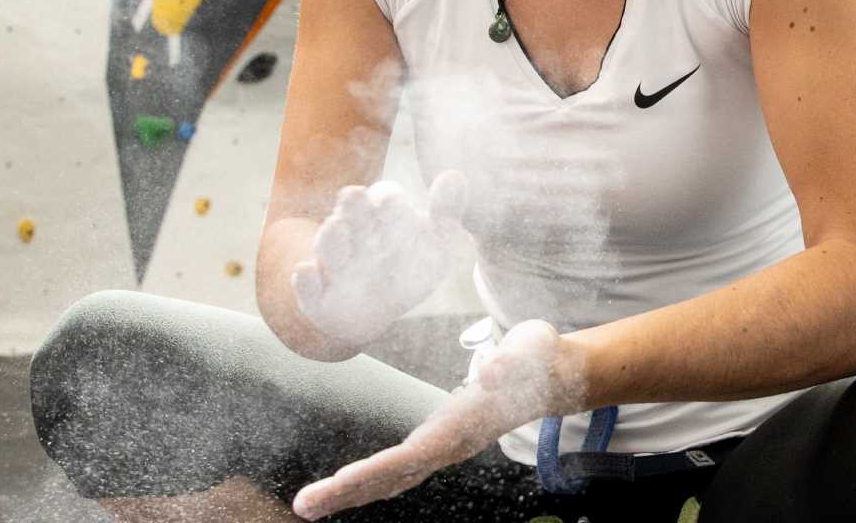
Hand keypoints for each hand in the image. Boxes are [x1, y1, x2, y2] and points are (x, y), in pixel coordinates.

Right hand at [292, 172, 473, 349]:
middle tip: (355, 196)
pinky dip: (305, 280)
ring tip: (336, 229)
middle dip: (353, 206)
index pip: (383, 197)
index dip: (387, 200)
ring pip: (326, 244)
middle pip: (349, 212)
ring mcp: (333, 262)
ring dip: (330, 238)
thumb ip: (446, 212)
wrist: (374, 310)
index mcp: (380, 215)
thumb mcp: (436, 243)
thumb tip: (455, 175)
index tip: (392, 203)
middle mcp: (353, 232)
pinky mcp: (317, 294)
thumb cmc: (407, 267)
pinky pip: (307, 286)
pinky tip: (305, 272)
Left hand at [293, 319, 583, 518]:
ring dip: (348, 494)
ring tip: (308, 506)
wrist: (552, 374)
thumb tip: (490, 372)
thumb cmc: (538, 357)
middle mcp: (449, 445)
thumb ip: (512, 362)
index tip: (340, 481)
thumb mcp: (530, 348)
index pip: (412, 454)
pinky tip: (341, 490)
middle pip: (392, 477)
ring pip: (390, 479)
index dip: (375, 470)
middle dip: (346, 493)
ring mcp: (443, 448)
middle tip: (303, 506)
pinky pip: (396, 471)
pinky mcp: (437, 443)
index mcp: (462, 426)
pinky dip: (364, 483)